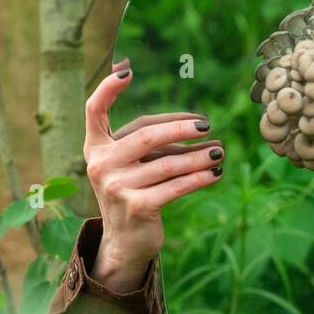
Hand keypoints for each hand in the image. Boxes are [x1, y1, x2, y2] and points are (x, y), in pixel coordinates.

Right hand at [83, 57, 224, 291]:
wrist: (125, 241)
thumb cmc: (135, 191)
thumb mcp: (134, 163)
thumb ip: (153, 141)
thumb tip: (199, 124)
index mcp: (96, 148)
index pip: (94, 111)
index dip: (107, 90)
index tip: (127, 71)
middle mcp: (101, 165)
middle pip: (147, 136)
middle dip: (181, 128)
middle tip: (206, 126)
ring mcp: (116, 187)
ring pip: (169, 164)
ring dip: (199, 156)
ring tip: (219, 151)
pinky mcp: (137, 207)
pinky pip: (176, 186)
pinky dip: (199, 178)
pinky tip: (216, 172)